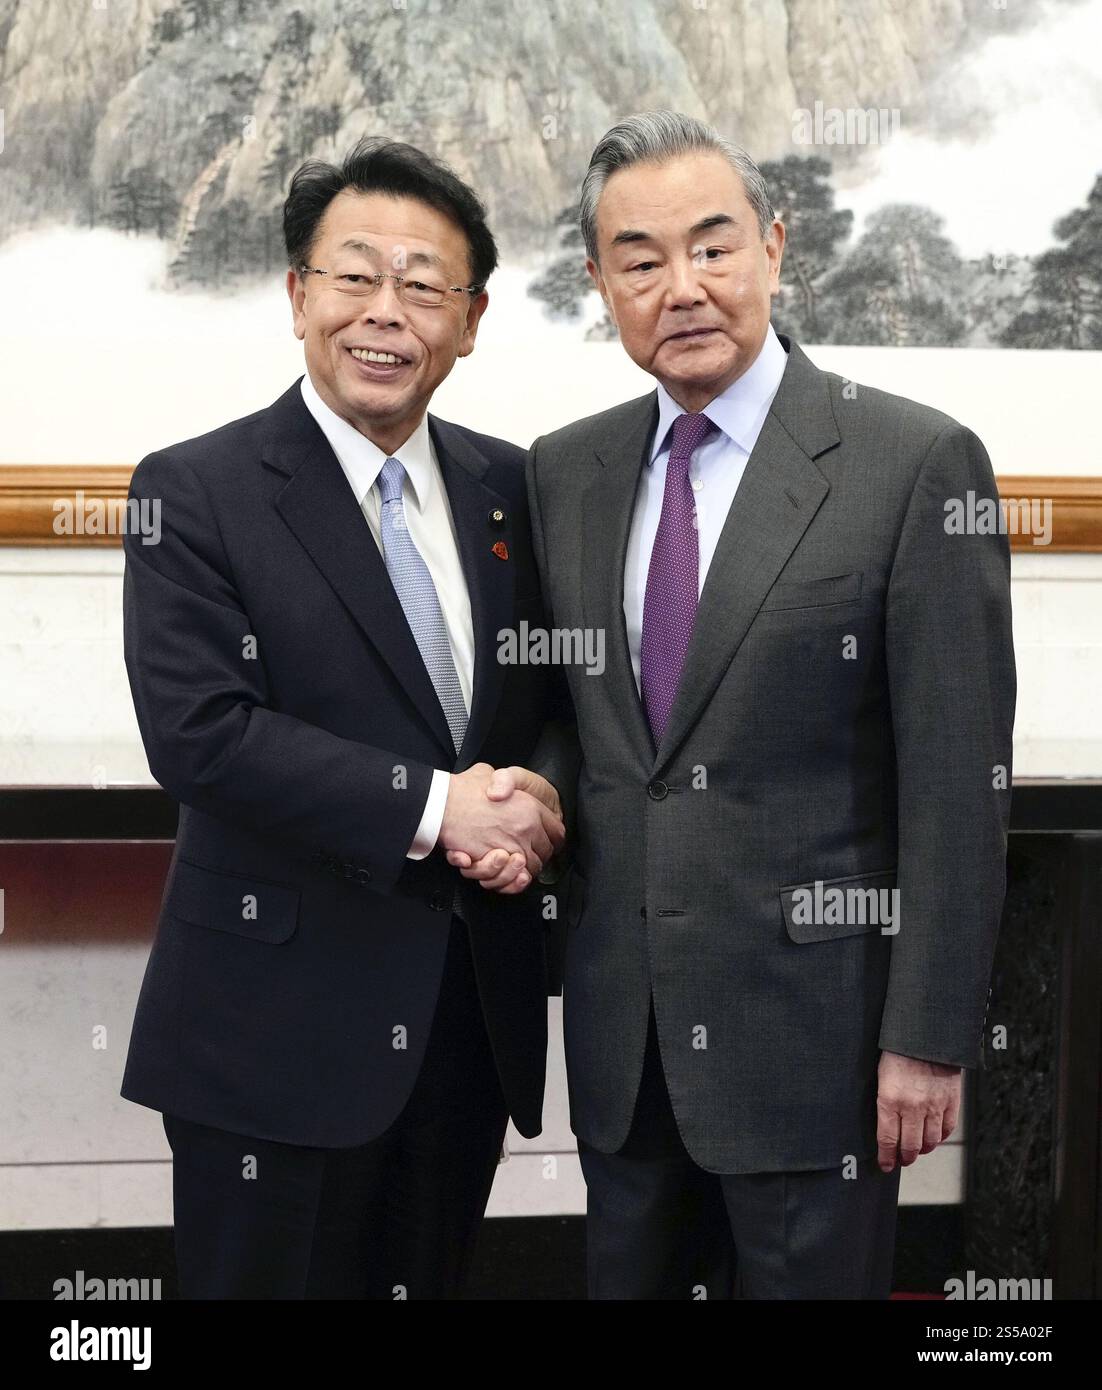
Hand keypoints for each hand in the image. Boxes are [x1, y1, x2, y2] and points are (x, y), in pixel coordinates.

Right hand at [445, 767, 564, 893]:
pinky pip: (512, 878)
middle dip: (538, 855)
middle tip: (526, 852)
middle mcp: (525, 828)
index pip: (557, 831)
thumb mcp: (488, 773)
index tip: (545, 840)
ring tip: (512, 862)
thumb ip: (501, 781)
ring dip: (522, 869)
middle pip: (546, 852)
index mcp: (530, 807)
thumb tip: (501, 786)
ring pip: (530, 868)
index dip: (552, 837)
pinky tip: (505, 870)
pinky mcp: (496, 862)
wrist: (441, 805)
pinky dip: (510, 880)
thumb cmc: (462, 790)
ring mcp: (512, 846)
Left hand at [876, 1051, 961, 1171]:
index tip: (885, 1165)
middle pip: (909, 1146)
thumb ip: (884, 1103)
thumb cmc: (898, 1053)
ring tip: (917, 1150)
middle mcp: (912, 1107)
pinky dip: (940, 1137)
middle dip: (904, 1157)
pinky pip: (947, 1128)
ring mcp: (933, 1106)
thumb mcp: (881, 1077)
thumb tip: (886, 1128)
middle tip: (902, 1160)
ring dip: (922, 1149)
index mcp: (889, 1100)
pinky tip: (934, 1137)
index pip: (887, 1139)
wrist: (925, 1035)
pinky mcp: (951, 1101)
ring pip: (930, 1141)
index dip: (886, 1157)